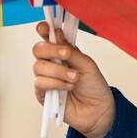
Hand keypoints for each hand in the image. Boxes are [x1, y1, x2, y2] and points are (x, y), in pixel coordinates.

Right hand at [32, 20, 114, 137]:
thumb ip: (71, 51)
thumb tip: (57, 34)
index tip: (45, 27)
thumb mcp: (87, 65)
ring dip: (58, 71)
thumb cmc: (94, 86)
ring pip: (38, 66)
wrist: (98, 110)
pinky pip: (40, 83)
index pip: (48, 38)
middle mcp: (52, 63)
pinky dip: (55, 83)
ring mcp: (46, 78)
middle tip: (66, 54)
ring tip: (75, 78)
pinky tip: (68, 87)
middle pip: (38, 49)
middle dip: (51, 50)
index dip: (44, 30)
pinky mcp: (43, 93)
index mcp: (63, 53)